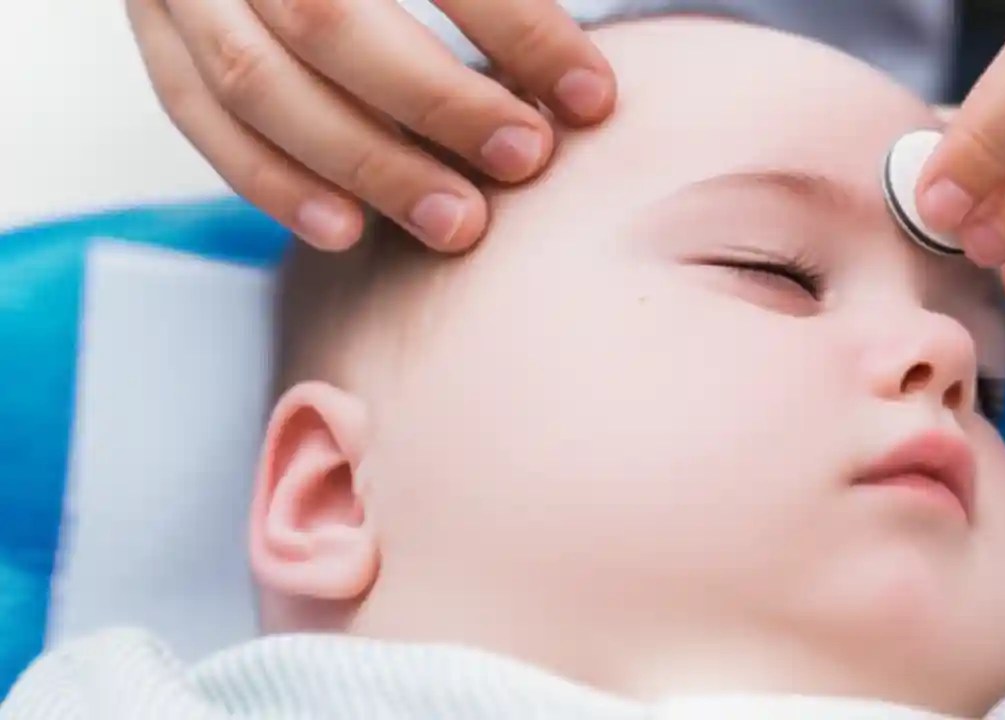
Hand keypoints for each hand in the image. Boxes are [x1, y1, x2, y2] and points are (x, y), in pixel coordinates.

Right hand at [126, 0, 616, 251]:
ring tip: (457, 223)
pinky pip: (196, 113)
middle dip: (437, 103)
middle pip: (330, 20)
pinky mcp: (153, 26)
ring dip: (365, 164)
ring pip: (259, 83)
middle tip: (525, 160)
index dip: (515, 26)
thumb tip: (578, 81)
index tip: (590, 94)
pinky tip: (348, 230)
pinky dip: (272, 181)